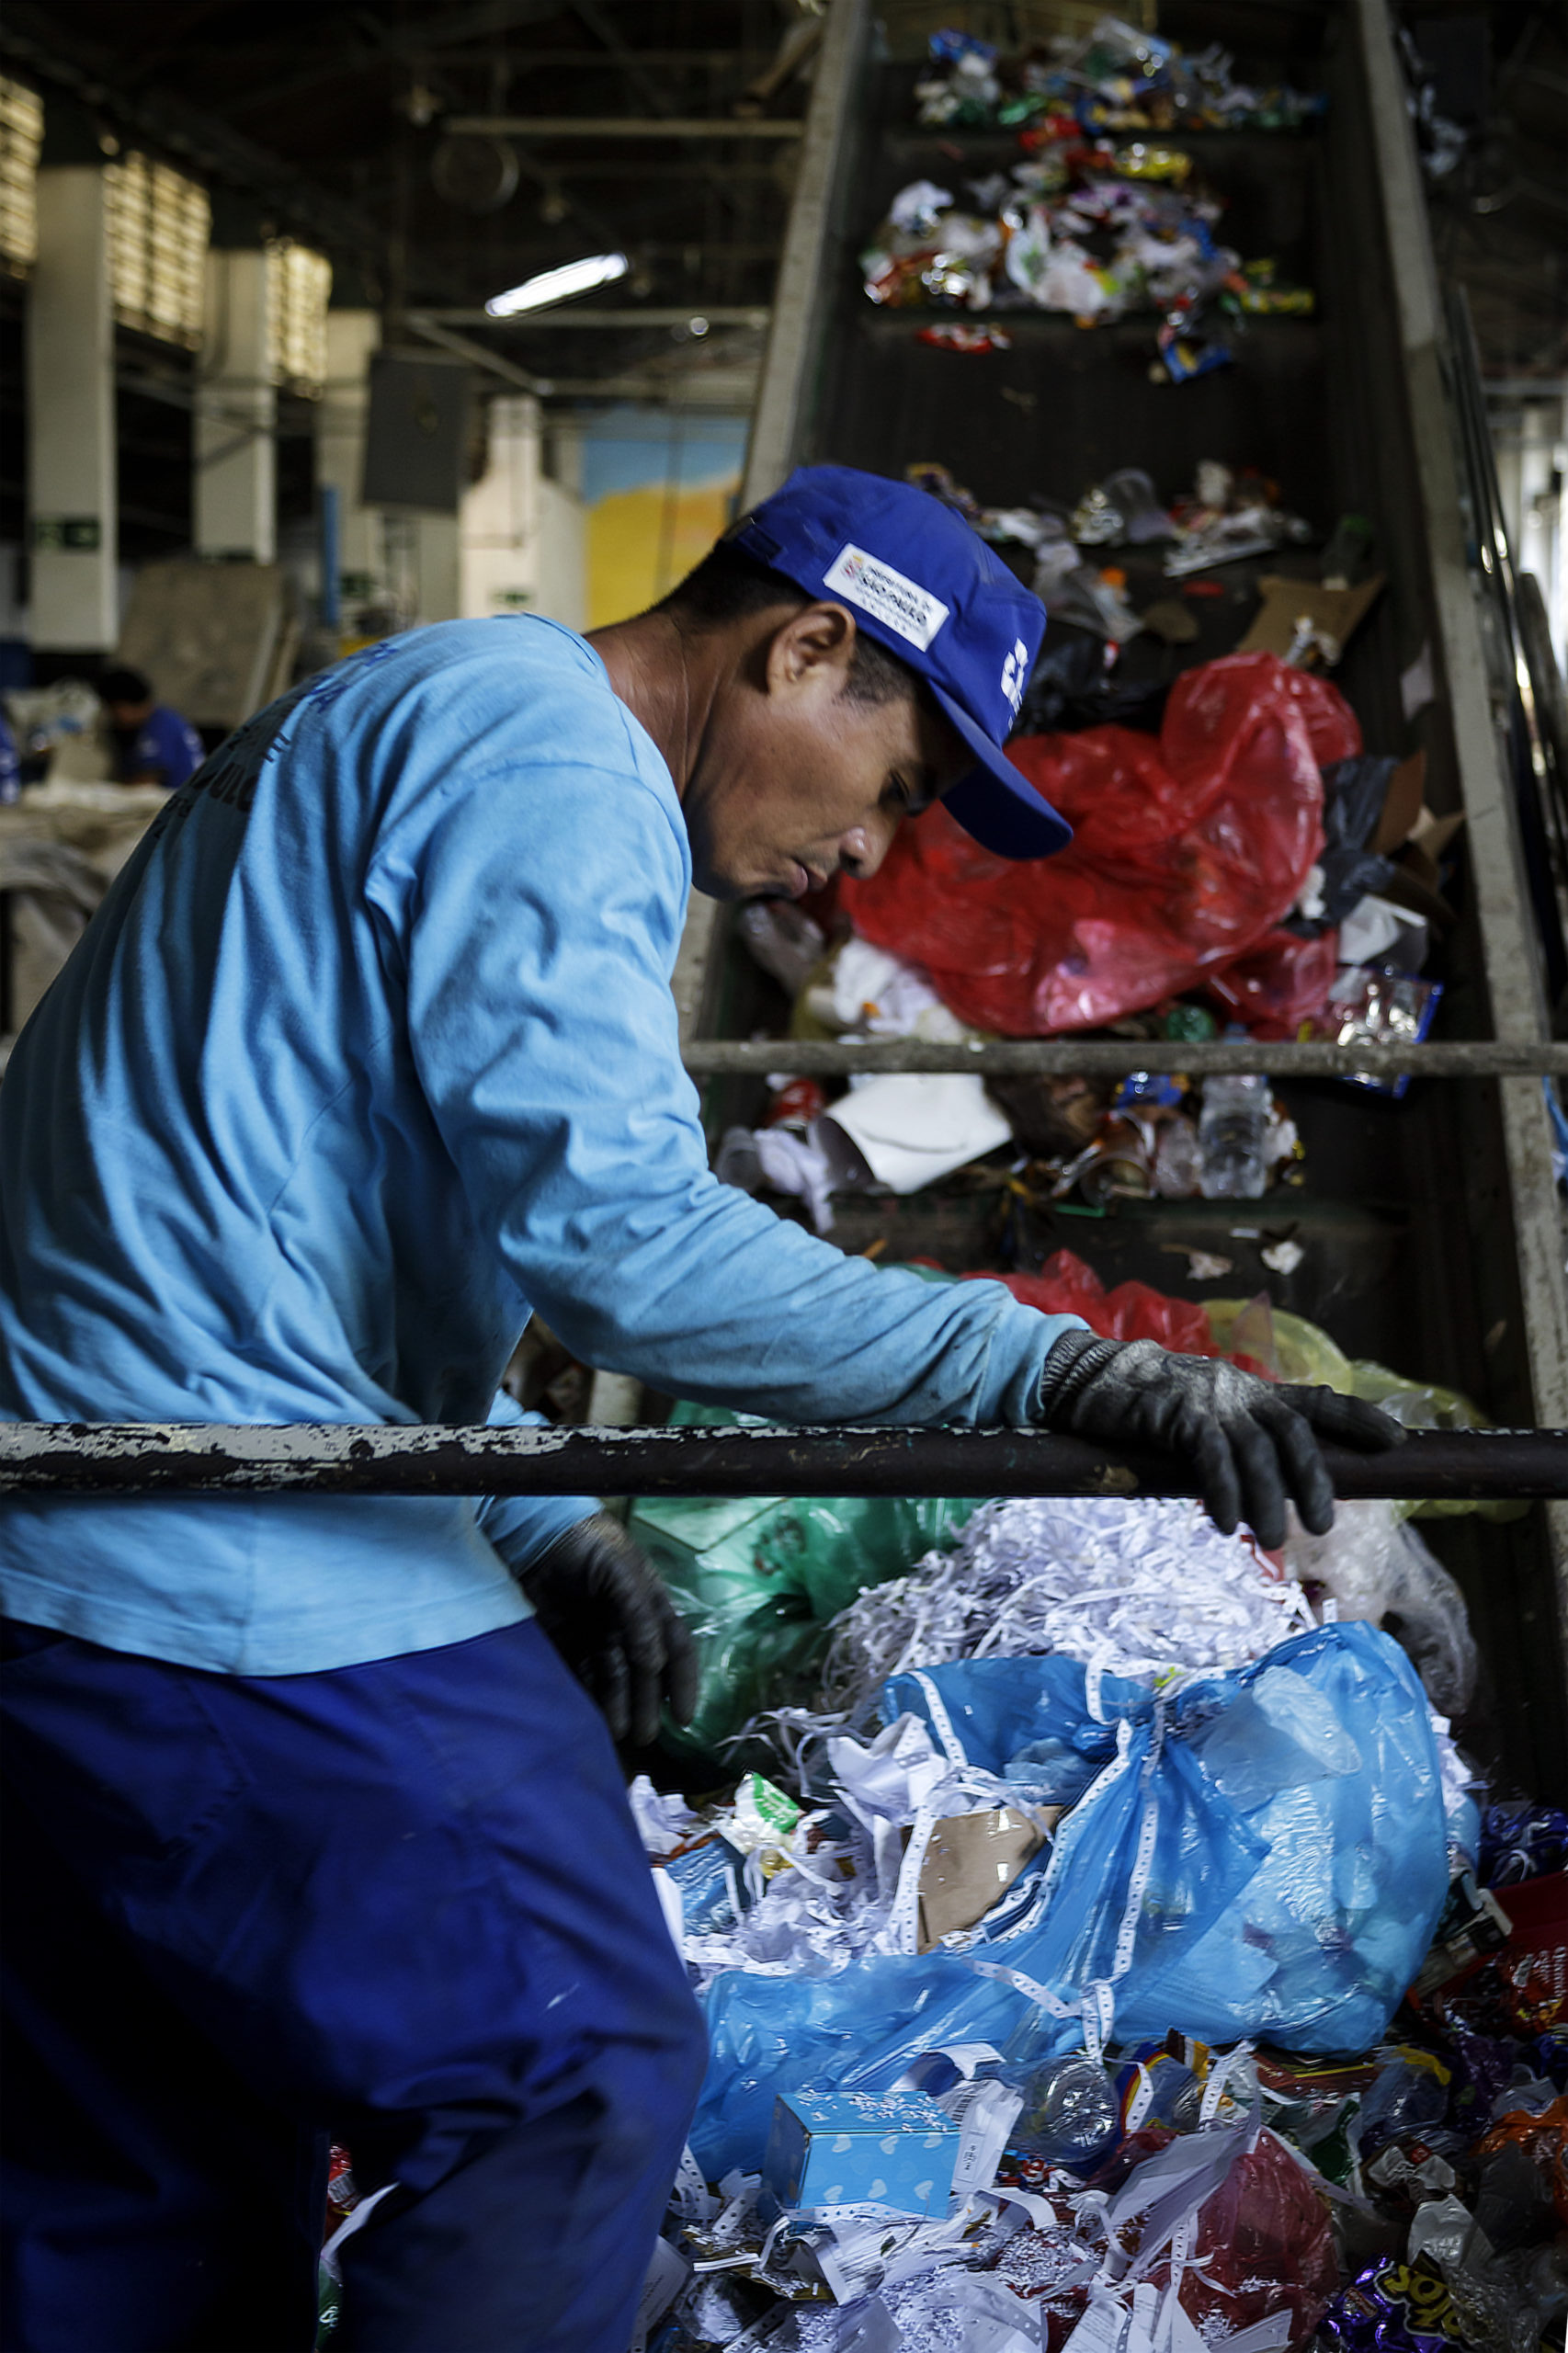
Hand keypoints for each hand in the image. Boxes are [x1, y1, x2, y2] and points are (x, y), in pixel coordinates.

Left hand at [519, 1514, 697, 1748]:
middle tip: (643, 1736)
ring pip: (611, 1679)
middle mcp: (626, 1625)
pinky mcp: (563, 1641)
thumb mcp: (622, 1569)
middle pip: (643, 1672)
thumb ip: (639, 1612)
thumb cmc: (588, 1543)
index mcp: (650, 1604)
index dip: (683, 1682)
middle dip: (646, 1705)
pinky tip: (586, 1717)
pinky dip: (584, 1697)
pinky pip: (577, 1675)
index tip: (683, 1719)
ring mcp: (594, 1635)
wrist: (535, 1530)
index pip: (676, 1647)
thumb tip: (654, 1663)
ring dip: (616, 1706)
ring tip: (615, 1732)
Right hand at [1036, 1332, 1404, 1549]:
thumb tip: (1271, 1494)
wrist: (1093, 1381)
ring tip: (1269, 1539)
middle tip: (1320, 1525)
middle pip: (1294, 1433)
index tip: (1396, 1440)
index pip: (1317, 1402)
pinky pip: (1210, 1456)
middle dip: (1313, 1479)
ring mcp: (1210, 1399)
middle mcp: (1240, 1390)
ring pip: (1255, 1451)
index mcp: (1253, 1391)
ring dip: (1267, 1499)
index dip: (1358, 1418)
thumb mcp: (1206, 1420)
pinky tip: (1224, 1522)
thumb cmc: (1151, 1410)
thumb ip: (1239, 1443)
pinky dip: (1223, 1491)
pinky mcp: (1177, 1413)